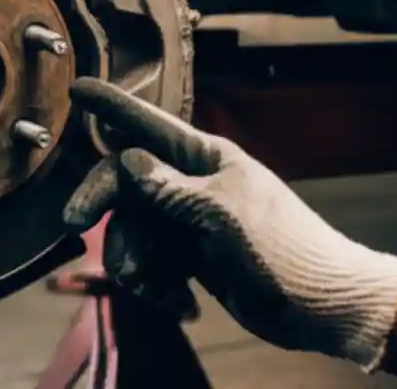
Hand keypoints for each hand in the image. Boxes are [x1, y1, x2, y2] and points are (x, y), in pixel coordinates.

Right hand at [64, 78, 396, 369]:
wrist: (324, 309)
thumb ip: (172, 190)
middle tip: (72, 223)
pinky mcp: (191, 257)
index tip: (77, 87)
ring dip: (135, 262)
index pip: (149, 125)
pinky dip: (158, 286)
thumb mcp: (225, 217)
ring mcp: (190, 221)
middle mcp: (193, 184)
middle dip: (101, 204)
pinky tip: (182, 305)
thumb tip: (127, 159)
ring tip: (160, 292)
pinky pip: (151, 261)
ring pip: (133, 228)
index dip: (112, 105)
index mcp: (206, 159)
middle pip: (125, 181)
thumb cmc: (287, 252)